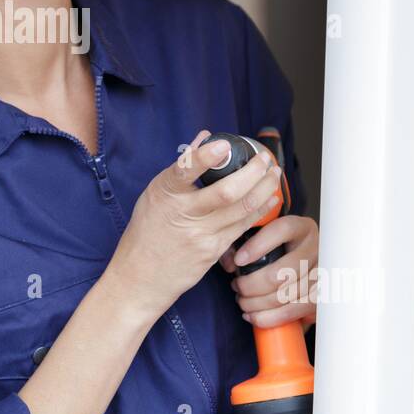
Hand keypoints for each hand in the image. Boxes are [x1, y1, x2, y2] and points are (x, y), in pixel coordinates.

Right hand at [107, 128, 284, 322]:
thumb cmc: (147, 231)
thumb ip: (182, 167)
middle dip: (253, 172)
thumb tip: (204, 138)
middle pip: (227, 192)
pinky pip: (243, 226)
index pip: (185, 170)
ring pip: (243, 209)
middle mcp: (183, 213)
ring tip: (273, 173)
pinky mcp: (213, 251)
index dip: (206, 157)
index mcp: (164, 194)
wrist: (140, 276)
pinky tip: (269, 198)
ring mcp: (200, 235)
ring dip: (264, 188)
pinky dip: (260, 209)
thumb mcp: (155, 194)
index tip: (225, 145)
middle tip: (264, 158)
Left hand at [219, 214, 318, 329]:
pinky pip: (293, 312)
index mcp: (300, 228)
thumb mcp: (259, 236)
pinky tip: (253, 316)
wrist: (302, 260)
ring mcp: (321, 275)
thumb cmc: (276, 248)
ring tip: (242, 301)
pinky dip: (269, 318)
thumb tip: (230, 264)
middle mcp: (315, 249)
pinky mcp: (320, 297)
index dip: (258, 246)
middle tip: (237, 286)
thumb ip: (239, 243)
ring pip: (285, 296)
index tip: (238, 260)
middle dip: (251, 285)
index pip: (282, 230)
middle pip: (281, 272)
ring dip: (257, 304)